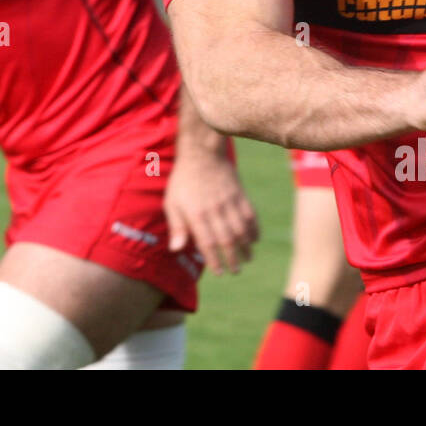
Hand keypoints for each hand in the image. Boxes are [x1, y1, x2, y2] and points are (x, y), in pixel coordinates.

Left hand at [164, 147, 259, 275]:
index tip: (219, 272)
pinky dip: (254, 229)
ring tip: (247, 259)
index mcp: (196, 215)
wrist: (201, 153)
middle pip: (227, 240)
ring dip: (246, 248)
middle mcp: (214, 211)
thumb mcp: (171, 202)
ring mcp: (229, 202)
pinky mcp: (240, 195)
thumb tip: (176, 250)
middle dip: (233, 259)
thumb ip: (176, 227)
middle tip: (236, 271)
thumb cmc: (183, 181)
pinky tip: (254, 239)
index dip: (215, 260)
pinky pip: (250, 215)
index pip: (208, 244)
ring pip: (241, 230)